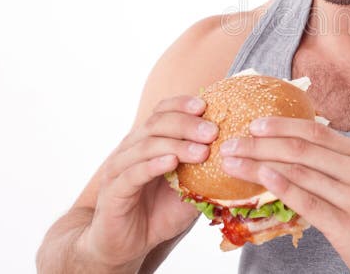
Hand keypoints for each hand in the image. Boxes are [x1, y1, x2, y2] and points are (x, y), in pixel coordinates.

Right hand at [82, 95, 218, 267]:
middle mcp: (131, 149)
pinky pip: (133, 174)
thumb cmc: (160, 212)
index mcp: (148, 141)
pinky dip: (153, 165)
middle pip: (156, 124)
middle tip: (212, 132)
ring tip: (202, 151)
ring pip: (146, 146)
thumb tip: (237, 157)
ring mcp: (119, 169)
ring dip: (176, 145)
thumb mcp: (190, 188)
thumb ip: (206, 171)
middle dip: (187, 124)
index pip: (162, 111)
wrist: (128, 245)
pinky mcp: (113, 192)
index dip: (182, 104)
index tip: (206, 105)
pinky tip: (171, 163)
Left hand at [220, 117, 349, 272]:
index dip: (281, 125)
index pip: (316, 131)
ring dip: (259, 165)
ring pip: (299, 173)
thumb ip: (333, 164)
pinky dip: (282, 187)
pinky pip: (309, 203)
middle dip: (260, 144)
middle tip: (231, 144)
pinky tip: (262, 178)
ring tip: (232, 163)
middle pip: (302, 149)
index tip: (253, 124)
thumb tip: (289, 149)